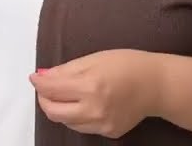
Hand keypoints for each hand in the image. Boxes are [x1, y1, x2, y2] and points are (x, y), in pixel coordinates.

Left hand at [29, 50, 160, 138]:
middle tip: (45, 88)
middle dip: (44, 99)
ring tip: (66, 94)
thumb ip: (66, 70)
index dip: (38, 83)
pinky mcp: (110, 133)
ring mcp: (103, 125)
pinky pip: (83, 127)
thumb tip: (42, 77)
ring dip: (59, 108)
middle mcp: (95, 109)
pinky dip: (77, 116)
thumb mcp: (94, 59)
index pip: (52, 89)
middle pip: (53, 112)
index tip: (35, 77)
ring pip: (67, 122)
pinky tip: (85, 103)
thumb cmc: (126, 64)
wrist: (156, 85)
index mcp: (90, 86)